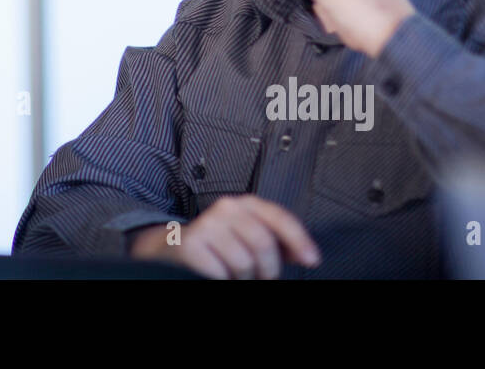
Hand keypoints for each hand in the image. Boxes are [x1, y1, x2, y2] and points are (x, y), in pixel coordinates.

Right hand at [129, 195, 320, 278]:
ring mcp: (207, 224)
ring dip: (242, 278)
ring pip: (243, 263)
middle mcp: (226, 208)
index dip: (299, 240)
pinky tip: (216, 273)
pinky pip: (221, 273)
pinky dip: (222, 280)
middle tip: (259, 277)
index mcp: (245, 204)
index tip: (312, 260)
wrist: (173, 248)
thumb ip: (277, 241)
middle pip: (264, 244)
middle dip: (267, 270)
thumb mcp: (249, 236)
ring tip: (233, 274)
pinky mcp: (191, 244)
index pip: (279, 217)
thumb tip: (306, 254)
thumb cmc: (219, 245)